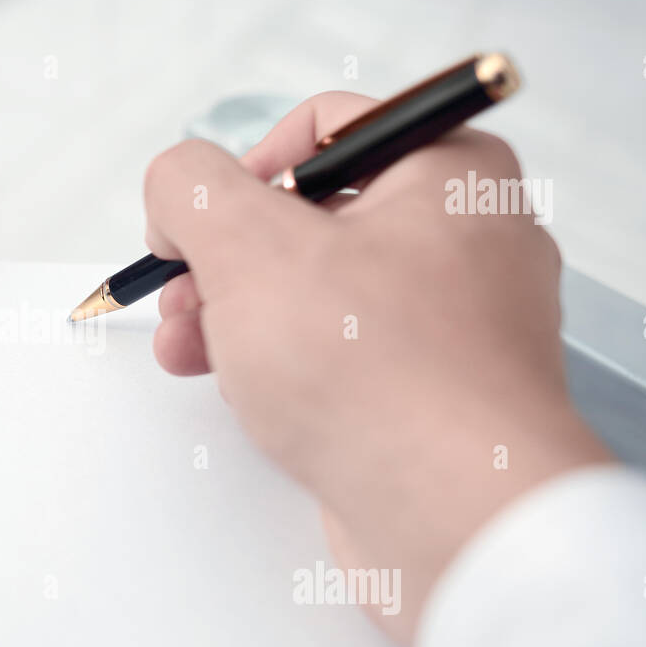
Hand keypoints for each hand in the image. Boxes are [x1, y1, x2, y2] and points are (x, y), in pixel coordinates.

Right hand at [143, 92, 611, 645]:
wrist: (456, 519)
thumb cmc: (378, 373)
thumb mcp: (249, 245)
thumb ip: (190, 187)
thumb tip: (176, 184)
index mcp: (451, 171)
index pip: (329, 127)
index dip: (243, 166)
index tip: (197, 218)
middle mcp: (468, 240)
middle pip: (314, 219)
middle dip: (225, 258)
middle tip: (181, 291)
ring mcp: (456, 327)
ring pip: (320, 296)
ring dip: (236, 315)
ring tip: (184, 347)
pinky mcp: (434, 399)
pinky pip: (343, 360)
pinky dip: (283, 367)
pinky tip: (238, 392)